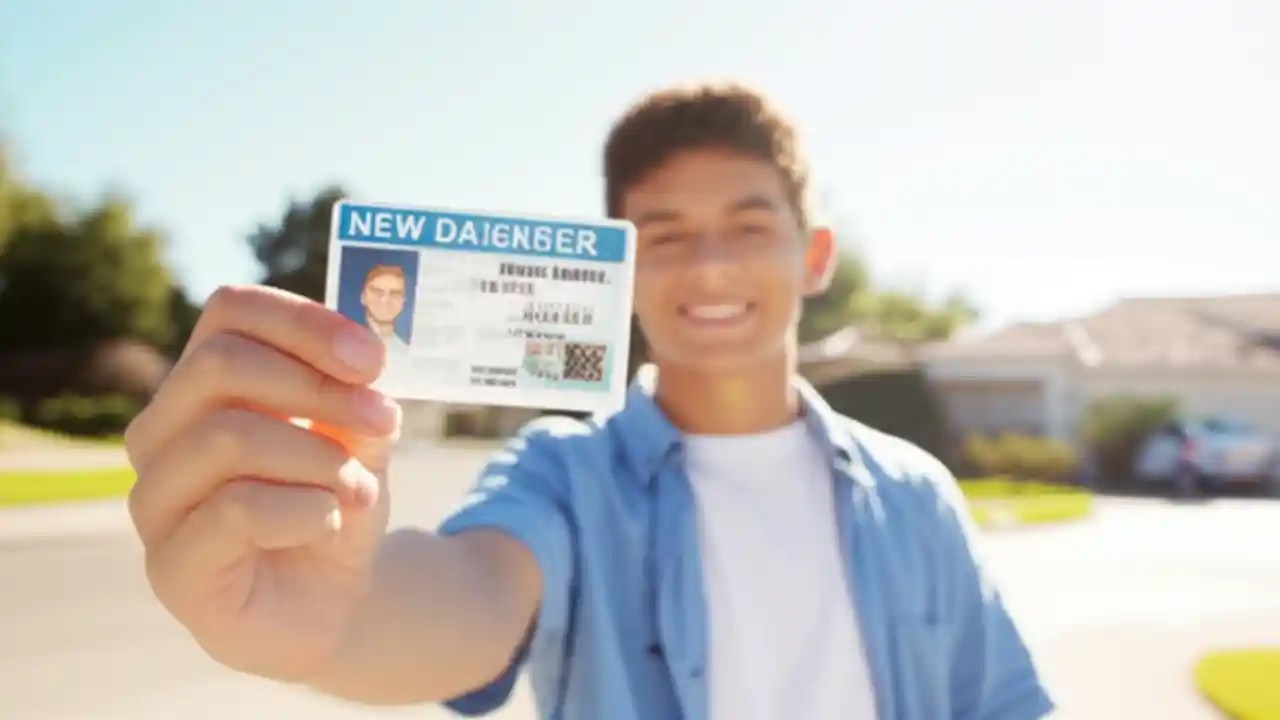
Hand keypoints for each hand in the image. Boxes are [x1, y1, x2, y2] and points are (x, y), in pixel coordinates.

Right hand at [125, 285, 401, 681]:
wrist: (331, 602)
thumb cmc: (334, 504)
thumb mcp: (359, 440)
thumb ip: (357, 397)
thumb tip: (363, 358)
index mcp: (203, 386)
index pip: (229, 312)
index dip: (305, 323)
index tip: (373, 358)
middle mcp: (162, 433)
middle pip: (219, 363)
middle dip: (317, 387)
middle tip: (384, 420)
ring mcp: (156, 499)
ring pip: (227, 435)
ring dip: (319, 458)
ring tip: (360, 489)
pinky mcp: (170, 566)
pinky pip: (236, 510)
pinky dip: (306, 511)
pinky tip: (329, 523)